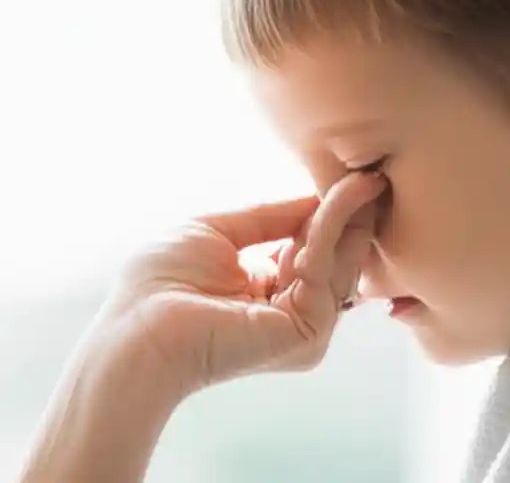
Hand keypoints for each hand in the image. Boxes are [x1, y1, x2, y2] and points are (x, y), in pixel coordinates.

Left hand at [99, 171, 386, 393]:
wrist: (139, 326)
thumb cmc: (159, 281)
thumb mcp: (217, 230)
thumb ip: (269, 216)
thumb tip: (315, 198)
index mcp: (261, 289)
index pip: (310, 249)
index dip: (328, 215)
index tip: (352, 178)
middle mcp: (285, 310)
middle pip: (333, 257)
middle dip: (348, 213)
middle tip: (370, 174)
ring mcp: (300, 326)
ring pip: (338, 262)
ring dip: (344, 216)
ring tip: (358, 181)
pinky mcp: (306, 334)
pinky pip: (328, 273)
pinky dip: (330, 234)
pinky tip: (329, 207)